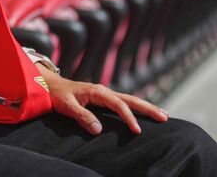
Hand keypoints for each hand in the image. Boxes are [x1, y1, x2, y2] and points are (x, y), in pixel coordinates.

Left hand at [36, 64, 167, 135]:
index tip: (137, 130)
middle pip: (131, 99)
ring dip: (146, 107)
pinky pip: (124, 103)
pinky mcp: (105, 99)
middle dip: (148, 108)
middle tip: (165, 117)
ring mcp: (106, 94)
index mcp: (98, 92)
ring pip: (130, 100)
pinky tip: (145, 114)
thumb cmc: (58, 96)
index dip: (129, 117)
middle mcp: (105, 91)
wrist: (51, 86)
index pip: (118, 104)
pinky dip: (137, 107)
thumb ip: (82, 116)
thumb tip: (98, 129)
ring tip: (163, 115)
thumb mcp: (67, 106)